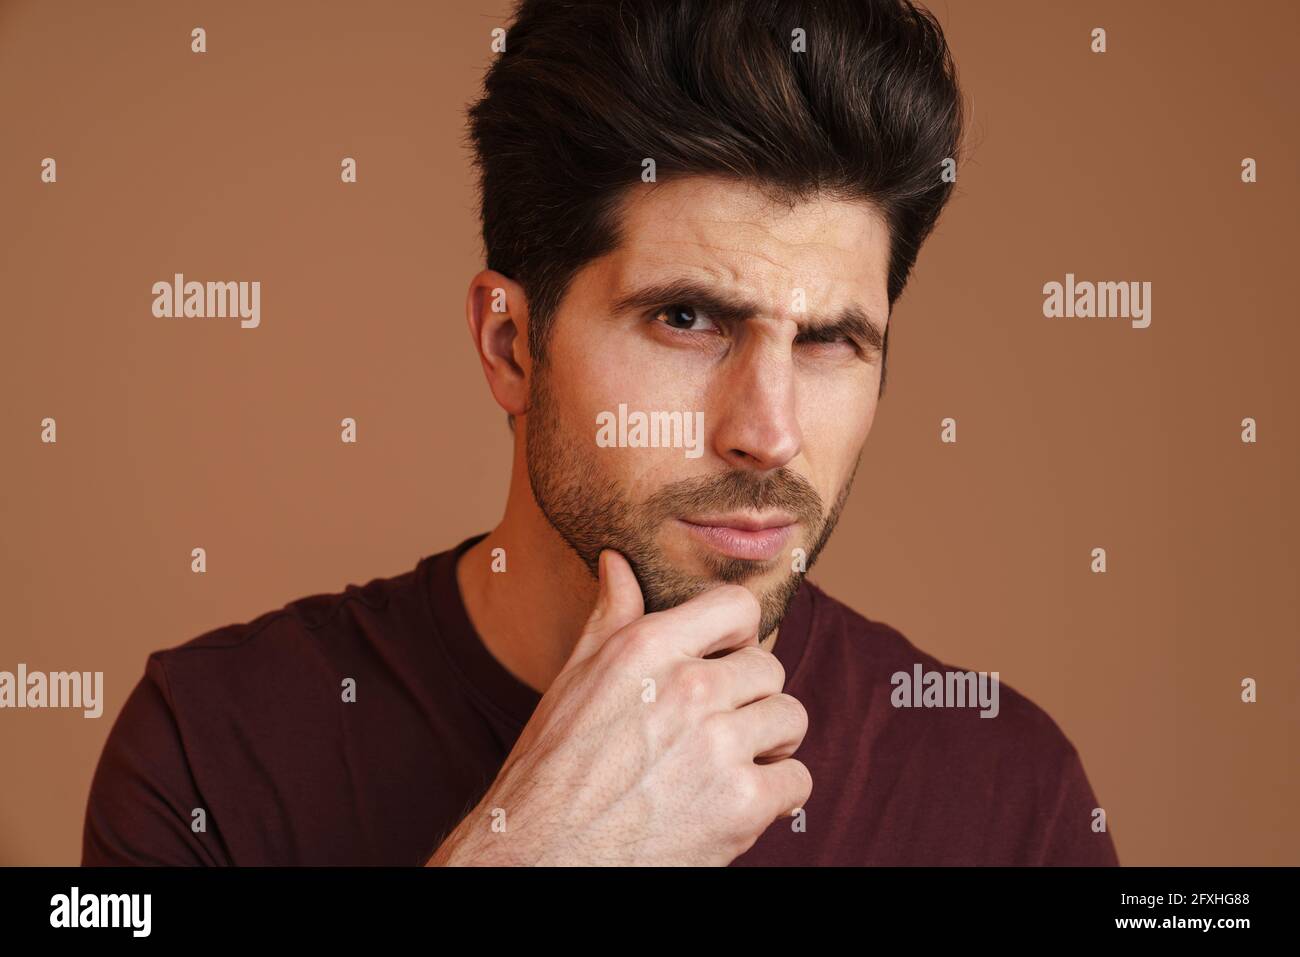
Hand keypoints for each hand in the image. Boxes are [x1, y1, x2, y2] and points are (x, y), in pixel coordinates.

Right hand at [426, 549, 810, 865]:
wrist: (541, 860)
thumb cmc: (551, 770)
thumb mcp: (574, 681)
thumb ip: (609, 617)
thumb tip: (617, 561)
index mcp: (645, 647)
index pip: (738, 607)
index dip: (738, 636)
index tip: (725, 661)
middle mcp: (688, 687)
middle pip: (769, 668)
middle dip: (751, 696)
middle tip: (719, 727)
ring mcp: (719, 746)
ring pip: (790, 718)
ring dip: (769, 743)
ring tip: (731, 762)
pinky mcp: (742, 805)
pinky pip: (797, 780)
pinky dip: (776, 795)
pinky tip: (737, 802)